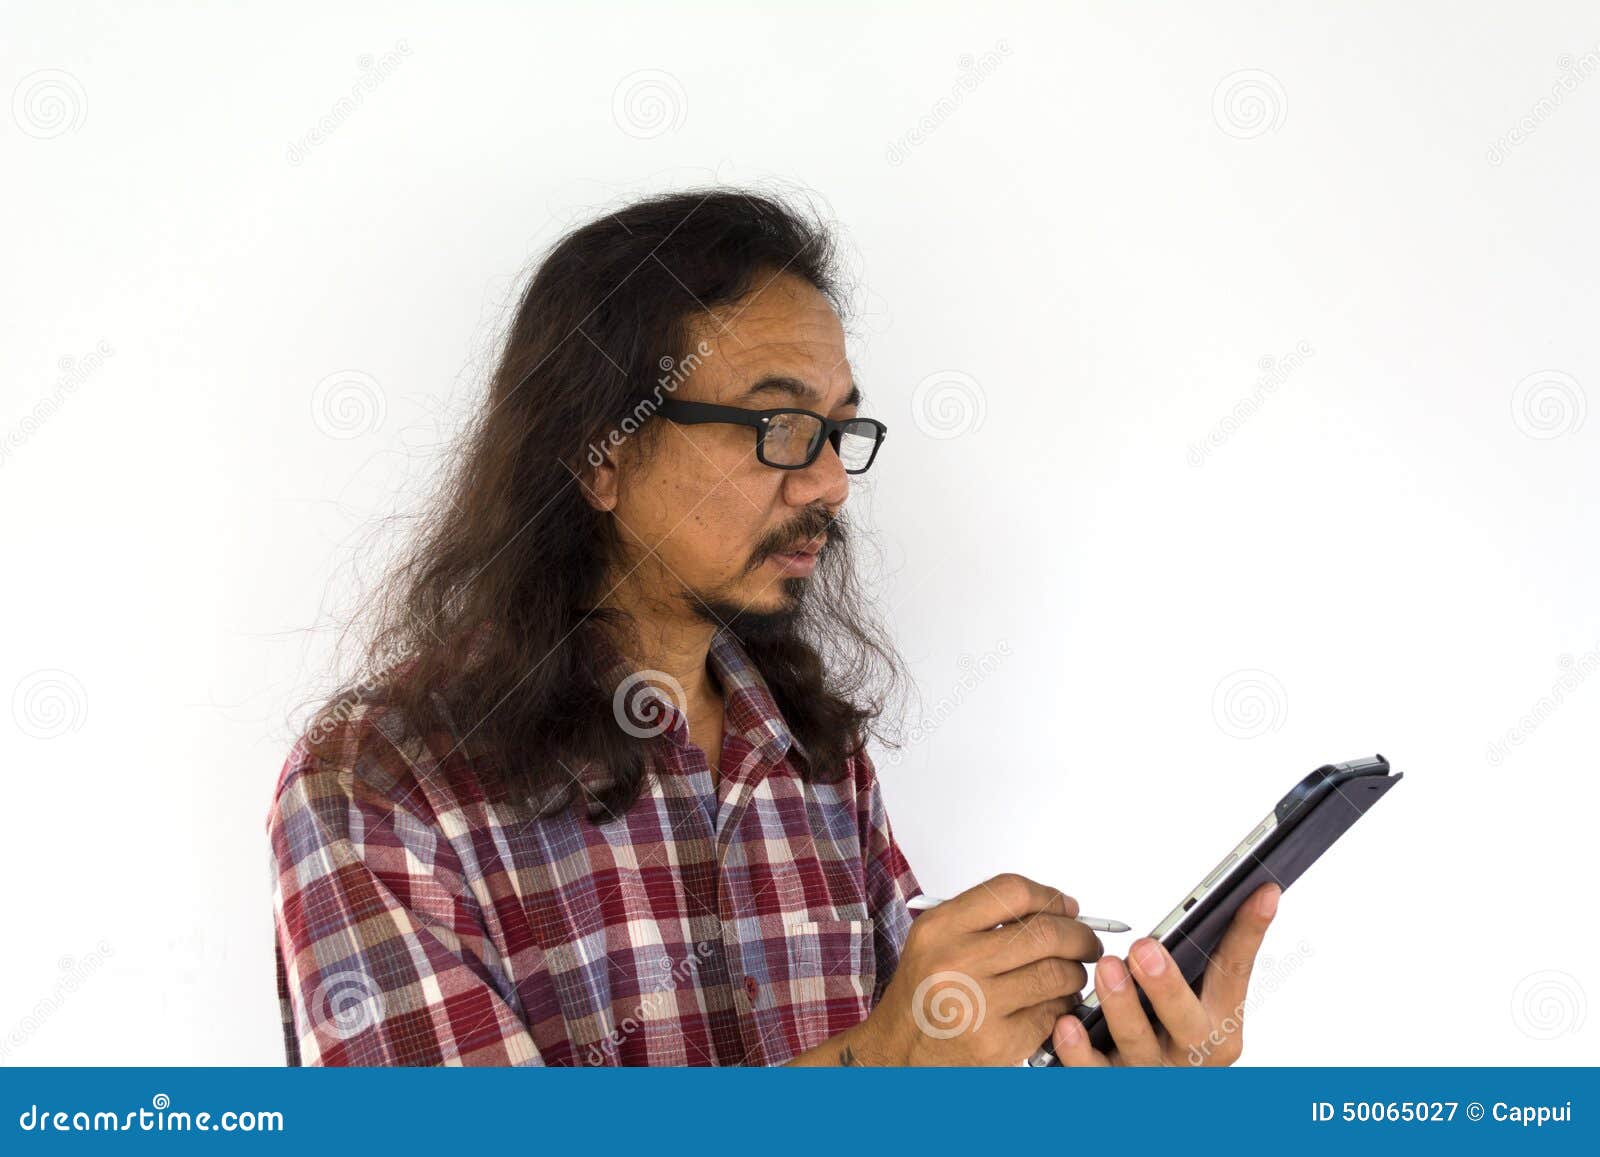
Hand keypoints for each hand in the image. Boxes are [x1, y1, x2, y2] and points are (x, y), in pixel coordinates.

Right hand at [855, 873, 1101, 1065]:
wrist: (899, 1052)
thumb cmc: (924, 993)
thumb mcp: (937, 940)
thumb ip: (987, 918)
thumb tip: (1058, 908)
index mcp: (940, 928)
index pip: (1012, 892)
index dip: (1050, 897)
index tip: (1066, 908)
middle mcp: (955, 962)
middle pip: (1045, 933)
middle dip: (1079, 936)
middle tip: (1087, 943)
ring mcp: (978, 1005)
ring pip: (1057, 974)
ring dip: (1075, 973)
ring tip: (1069, 975)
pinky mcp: (998, 1043)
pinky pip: (1052, 1014)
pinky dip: (1061, 1007)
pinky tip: (1051, 1005)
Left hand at [1051, 881, 1280, 1066]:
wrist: (1149, 1094)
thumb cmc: (1168, 1033)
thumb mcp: (1196, 998)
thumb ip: (1202, 955)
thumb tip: (1240, 892)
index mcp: (1219, 1023)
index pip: (1235, 972)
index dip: (1248, 931)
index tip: (1259, 891)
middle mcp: (1191, 1052)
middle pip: (1188, 1024)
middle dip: (1168, 986)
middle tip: (1145, 948)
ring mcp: (1152, 1074)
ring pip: (1138, 1045)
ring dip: (1121, 1007)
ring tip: (1107, 969)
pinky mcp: (1112, 1087)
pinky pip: (1093, 1073)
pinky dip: (1079, 1050)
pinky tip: (1067, 1023)